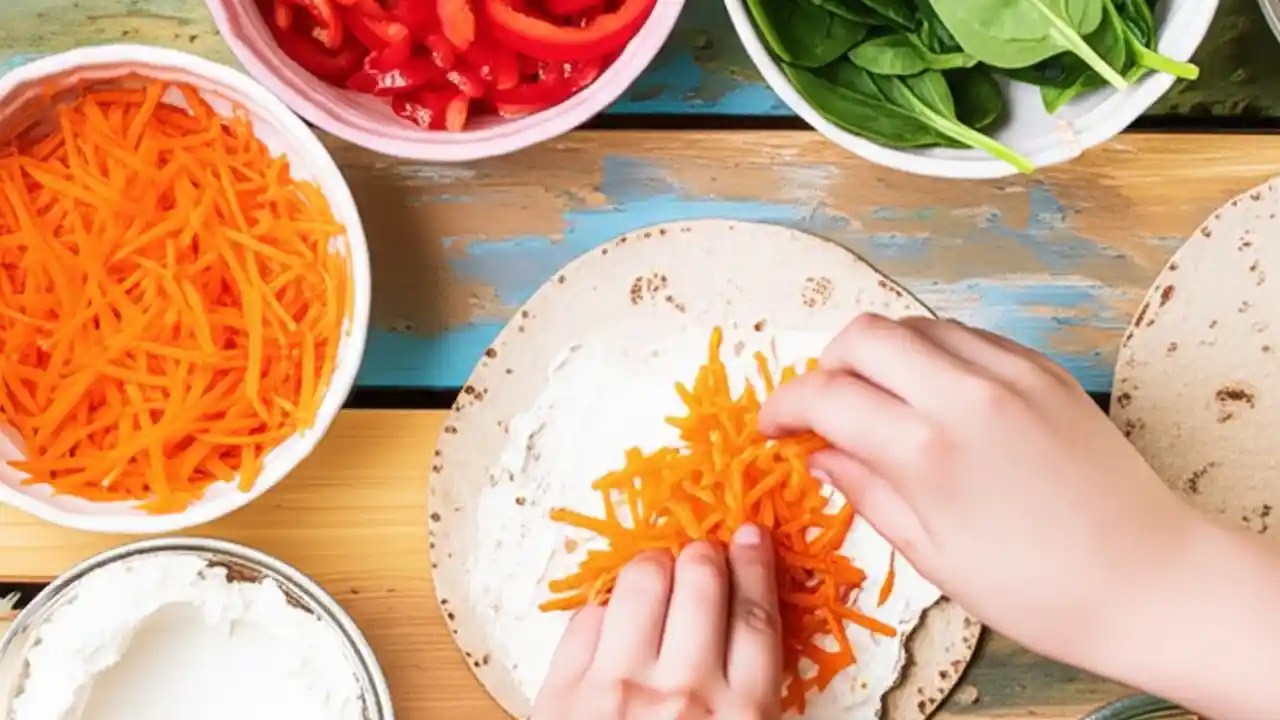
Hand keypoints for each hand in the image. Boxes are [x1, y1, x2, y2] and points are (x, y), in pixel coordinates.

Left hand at [533, 525, 782, 719]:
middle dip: (703, 555)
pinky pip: (587, 619)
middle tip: (703, 552)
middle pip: (701, 583)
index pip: (756, 617)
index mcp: (741, 718)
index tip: (750, 537)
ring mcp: (617, 688)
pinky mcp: (561, 693)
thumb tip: (748, 638)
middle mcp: (684, 693)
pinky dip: (603, 607)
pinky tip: (613, 616)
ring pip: (641, 584)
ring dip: (654, 567)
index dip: (755, 566)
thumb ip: (747, 702)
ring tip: (658, 572)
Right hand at [758, 315, 1203, 670]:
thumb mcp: (935, 558)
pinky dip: (932, 353)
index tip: (773, 428)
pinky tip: (934, 395)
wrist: (1153, 580)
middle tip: (823, 409)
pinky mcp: (1044, 370)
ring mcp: (1010, 373)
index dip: (783, 407)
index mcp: (927, 450)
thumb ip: (870, 493)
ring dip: (880, 353)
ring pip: (915, 323)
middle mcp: (964, 393)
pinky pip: (967, 336)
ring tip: (879, 400)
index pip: (826, 396)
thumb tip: (821, 456)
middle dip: (826, 365)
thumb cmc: (1040, 591)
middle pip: (863, 334)